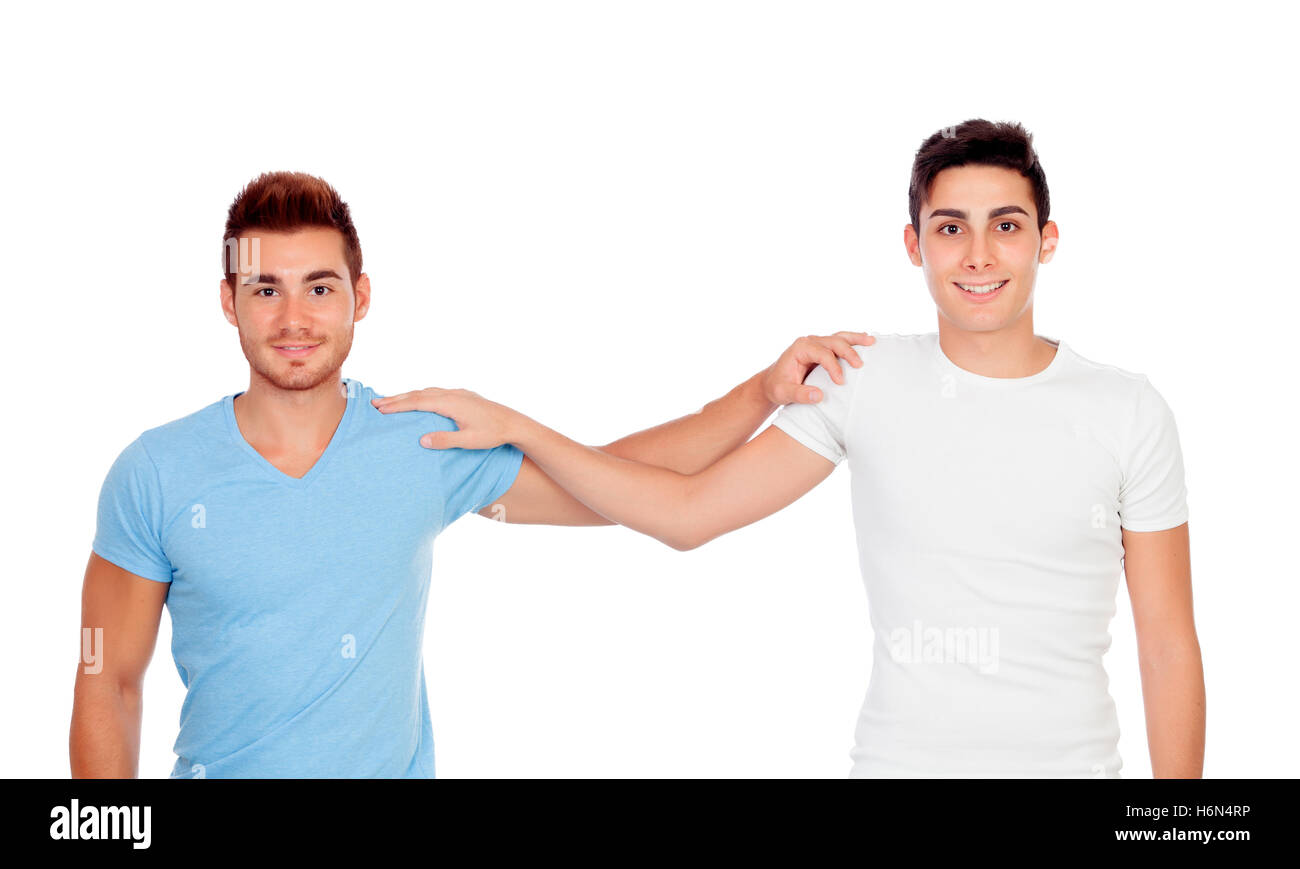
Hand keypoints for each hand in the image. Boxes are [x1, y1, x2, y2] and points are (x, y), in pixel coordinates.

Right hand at [371, 387, 520, 449]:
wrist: (514, 423)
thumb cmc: (492, 434)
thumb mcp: (468, 441)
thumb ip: (445, 440)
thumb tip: (421, 440)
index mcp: (451, 403)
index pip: (417, 402)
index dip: (397, 405)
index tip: (379, 408)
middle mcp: (453, 394)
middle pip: (418, 394)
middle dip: (396, 399)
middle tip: (375, 403)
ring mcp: (458, 393)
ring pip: (427, 392)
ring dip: (407, 396)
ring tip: (390, 401)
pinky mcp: (463, 396)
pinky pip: (436, 392)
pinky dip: (421, 395)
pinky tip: (417, 400)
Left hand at [762, 331, 873, 403]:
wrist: (772, 383)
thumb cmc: (777, 387)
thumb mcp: (783, 393)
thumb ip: (799, 394)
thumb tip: (819, 396)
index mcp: (800, 348)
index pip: (822, 353)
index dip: (833, 366)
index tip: (840, 382)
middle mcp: (809, 342)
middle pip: (834, 341)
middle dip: (848, 352)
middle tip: (860, 365)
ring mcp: (817, 343)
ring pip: (839, 337)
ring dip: (856, 340)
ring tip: (872, 342)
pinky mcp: (823, 349)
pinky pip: (840, 342)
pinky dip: (853, 342)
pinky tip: (867, 341)